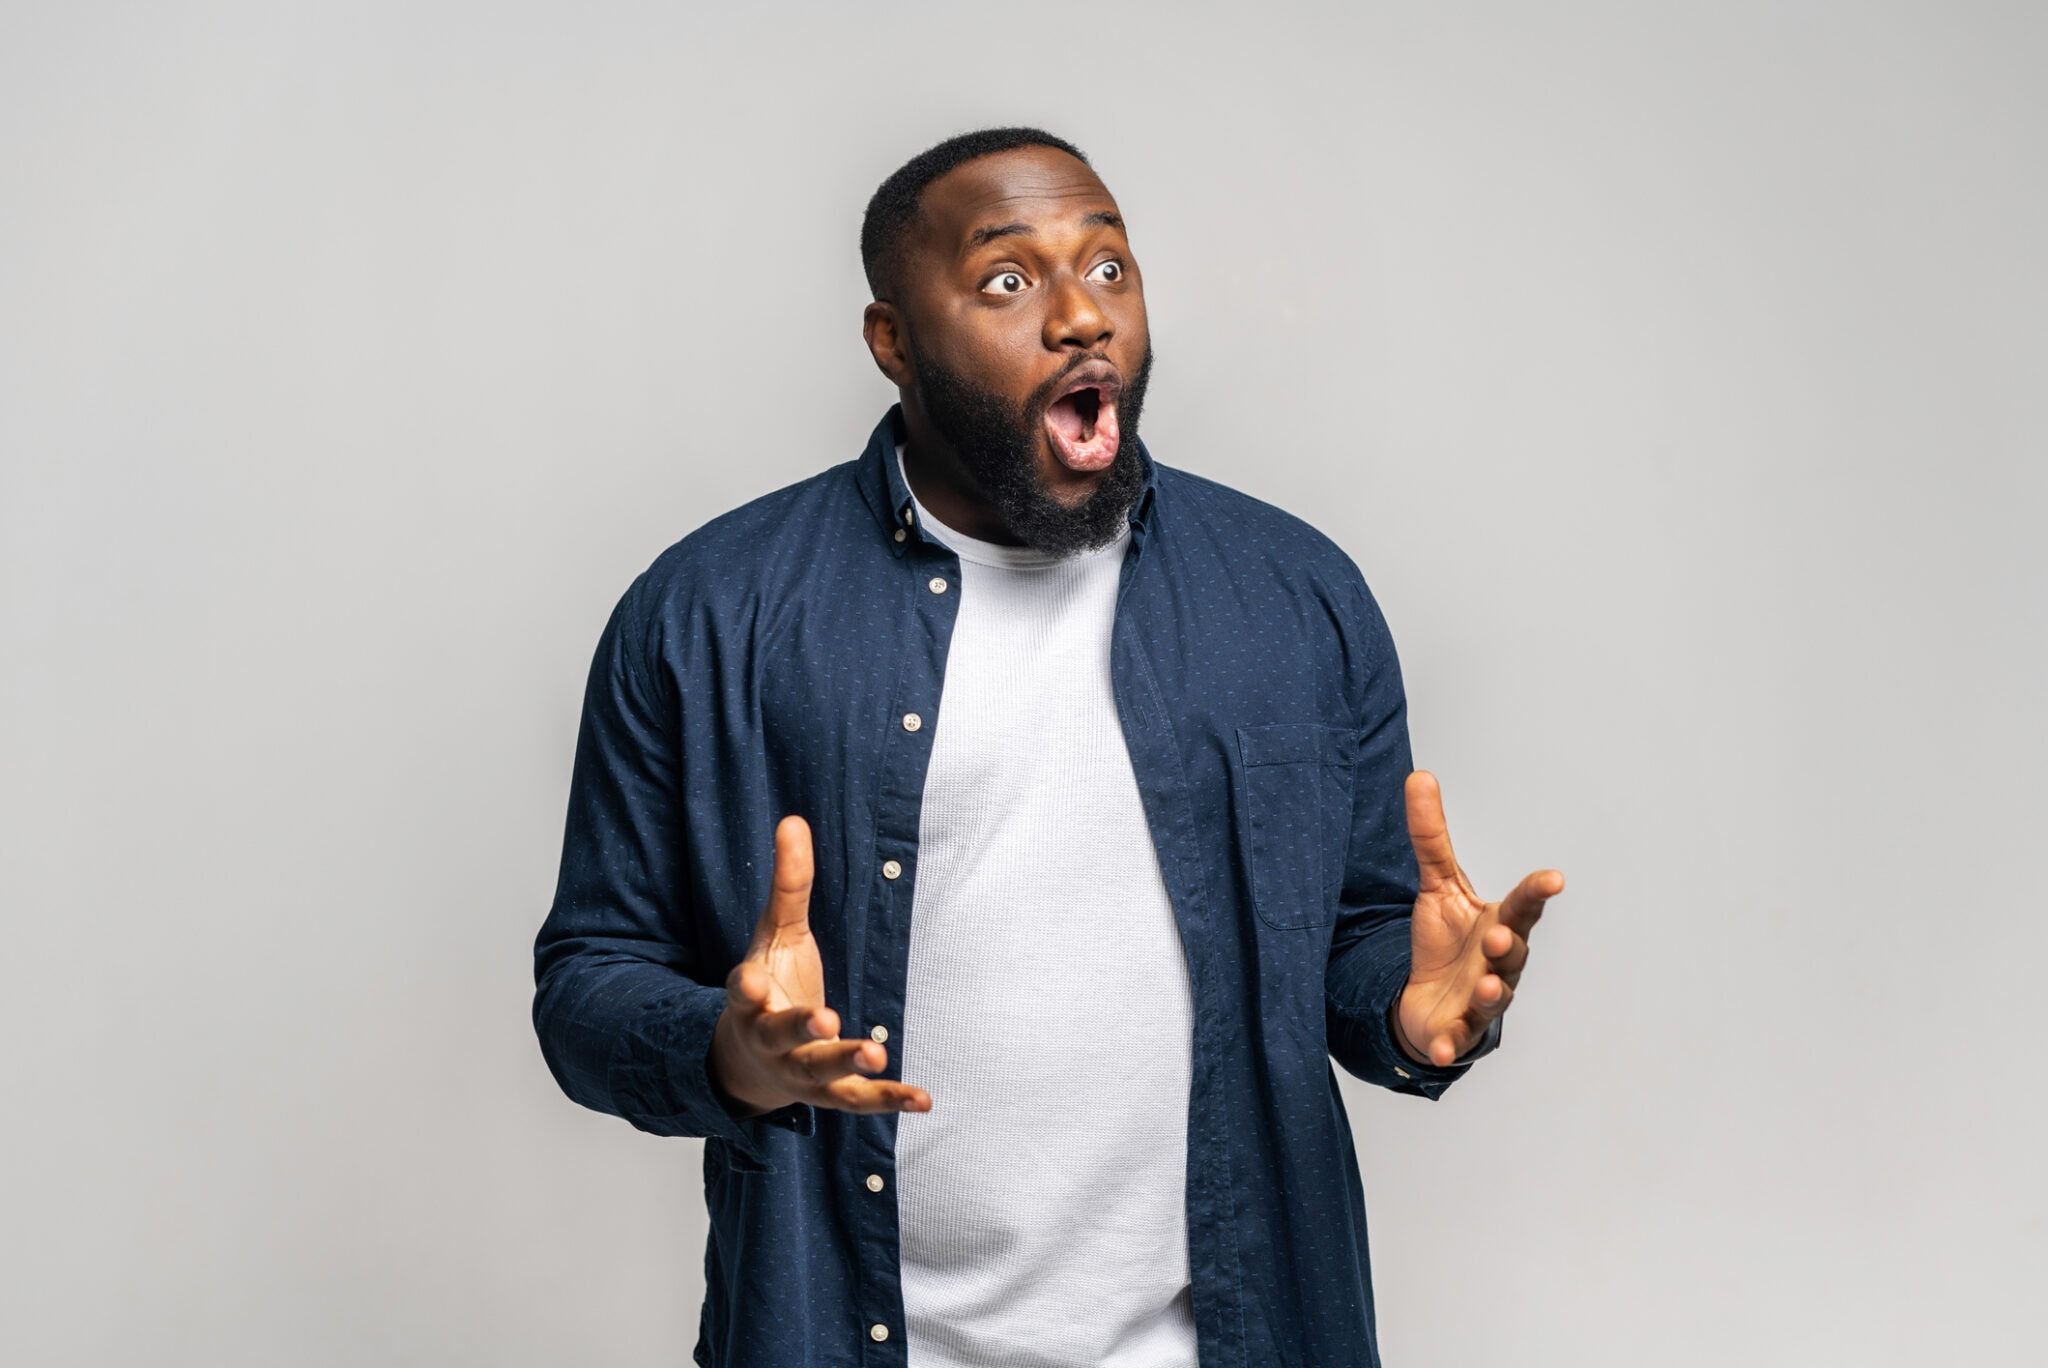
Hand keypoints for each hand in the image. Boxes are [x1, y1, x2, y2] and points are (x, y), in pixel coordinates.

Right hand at [710, 814, 933, 1117]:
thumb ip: (788, 885)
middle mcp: (771, 1040)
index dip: (743, 987)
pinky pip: (859, 1101)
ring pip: (821, 1072)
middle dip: (802, 1028)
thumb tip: (793, 820)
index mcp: (751, 999)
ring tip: (877, 1052)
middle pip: (784, 1036)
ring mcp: (800, 1071)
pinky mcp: (829, 1093)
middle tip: (825, 1019)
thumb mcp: (774, 935)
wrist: (749, 1063)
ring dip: (847, 1063)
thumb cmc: (769, 986)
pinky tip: (924, 1099)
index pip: (742, 993)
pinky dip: (890, 1100)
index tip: (745, 980)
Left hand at [1393, 770, 1563, 1067]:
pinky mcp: (1457, 1031)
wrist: (1429, 1001)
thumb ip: (1431, 836)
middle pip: (1514, 952)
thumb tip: (1419, 775)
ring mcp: (1482, 999)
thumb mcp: (1436, 886)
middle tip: (1498, 935)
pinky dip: (1449, 1045)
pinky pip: (1457, 1040)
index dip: (1537, 892)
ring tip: (1486, 985)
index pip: (1523, 906)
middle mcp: (1500, 964)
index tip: (1554, 878)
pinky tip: (1439, 1049)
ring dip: (1492, 991)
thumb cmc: (1446, 941)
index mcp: (1501, 925)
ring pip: (1495, 997)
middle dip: (1509, 944)